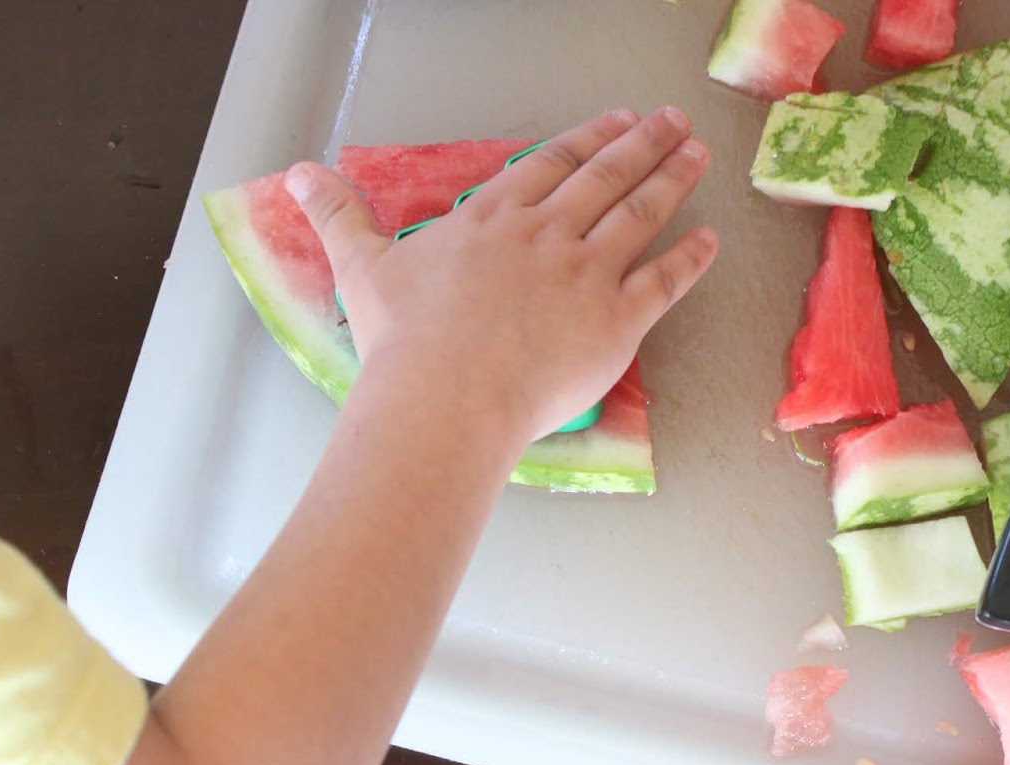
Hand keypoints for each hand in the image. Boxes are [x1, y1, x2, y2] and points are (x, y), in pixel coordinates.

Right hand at [284, 107, 717, 444]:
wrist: (445, 397)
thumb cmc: (404, 340)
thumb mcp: (362, 267)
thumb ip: (339, 216)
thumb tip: (299, 175)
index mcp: (494, 219)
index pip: (551, 165)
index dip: (587, 139)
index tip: (616, 121)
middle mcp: (547, 235)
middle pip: (604, 177)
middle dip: (643, 144)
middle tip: (673, 122)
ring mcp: (587, 274)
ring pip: (640, 214)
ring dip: (673, 180)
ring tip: (697, 155)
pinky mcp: (617, 321)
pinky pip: (664, 282)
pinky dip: (691, 258)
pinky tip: (710, 239)